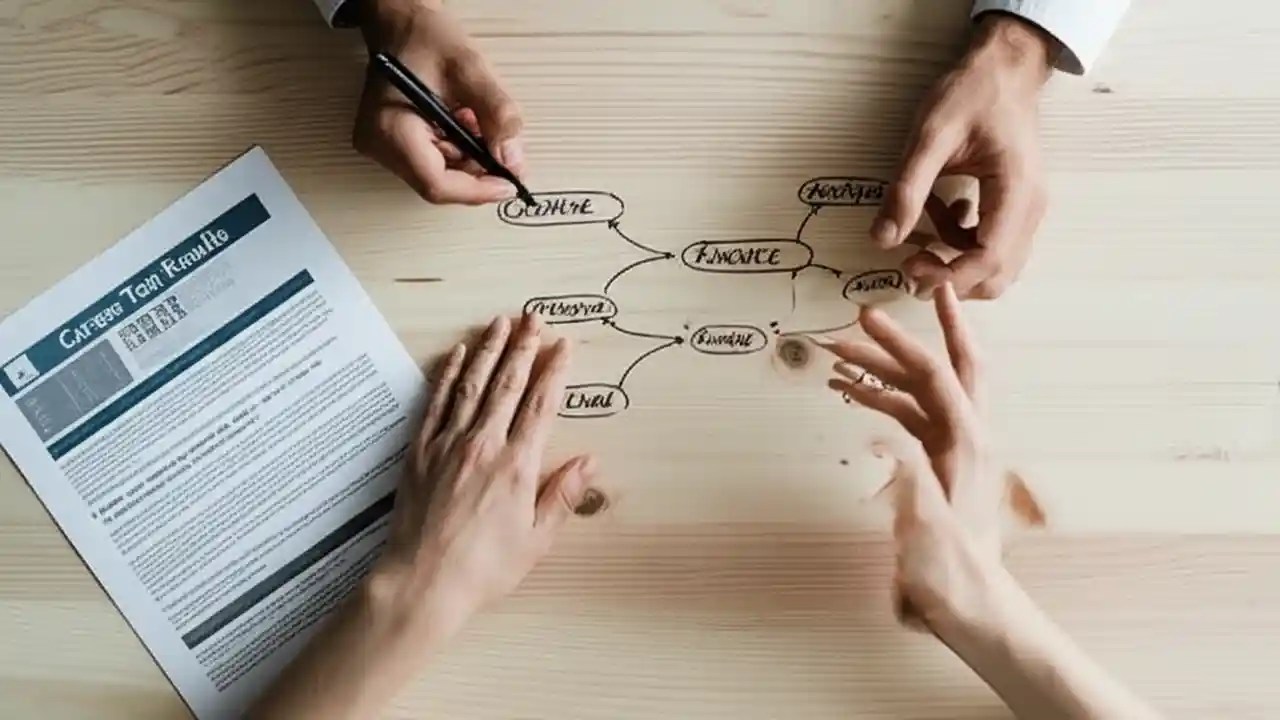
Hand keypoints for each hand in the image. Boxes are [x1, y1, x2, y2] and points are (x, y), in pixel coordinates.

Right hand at [354, 0, 525, 204]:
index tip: (509, 183)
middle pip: (437, 183)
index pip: (436, 183)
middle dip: (477, 173)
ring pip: (437, 175)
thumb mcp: (471, 70)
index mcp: (390, 129)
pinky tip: (467, 126)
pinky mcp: (390, 144)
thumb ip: (497, 115)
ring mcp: (381, 147)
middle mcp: (378, 145)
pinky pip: (430, 162)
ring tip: (482, 126)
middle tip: (506, 154)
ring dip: (469, 160)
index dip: (477, 190)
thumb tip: (514, 159)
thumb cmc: (426, 37)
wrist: (402, 22)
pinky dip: (458, 151)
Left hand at [373, 313, 597, 642]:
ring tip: (499, 323)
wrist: (421, 582)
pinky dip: (448, 375)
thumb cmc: (484, 569)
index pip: (541, 405)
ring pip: (472, 384)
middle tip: (533, 318)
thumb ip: (562, 496)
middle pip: (508, 384)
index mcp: (517, 465)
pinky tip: (457, 355)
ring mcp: (447, 444)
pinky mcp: (419, 452)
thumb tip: (589, 462)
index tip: (564, 345)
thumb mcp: (536, 539)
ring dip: (488, 351)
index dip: (555, 371)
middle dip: (523, 347)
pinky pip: (436, 402)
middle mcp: (483, 444)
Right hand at [810, 284, 1041, 625]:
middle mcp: (965, 436)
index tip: (873, 316)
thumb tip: (880, 434)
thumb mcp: (925, 523)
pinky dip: (880, 401)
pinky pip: (910, 417)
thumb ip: (906, 476)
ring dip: (883, 371)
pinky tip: (851, 396)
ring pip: (919, 392)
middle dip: (911, 335)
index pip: (936, 375)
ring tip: (839, 356)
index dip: (902, 342)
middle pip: (942, 368)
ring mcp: (953, 448)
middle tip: (873, 313)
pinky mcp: (938, 464)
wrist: (967, 601)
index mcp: (968, 442)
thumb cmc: (949, 569)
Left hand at [872, 15, 1055, 299]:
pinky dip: (963, 240)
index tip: (910, 271)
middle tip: (911, 264)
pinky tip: (944, 209)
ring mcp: (1028, 210)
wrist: (1004, 71)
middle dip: (953, 279)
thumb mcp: (929, 136)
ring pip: (997, 265)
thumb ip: (906, 189)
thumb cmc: (972, 94)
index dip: (949, 277)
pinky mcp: (1017, 207)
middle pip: (999, 275)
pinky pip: (992, 244)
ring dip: (956, 259)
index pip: (989, 259)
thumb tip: (882, 240)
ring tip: (926, 223)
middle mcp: (1031, 208)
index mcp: (1016, 190)